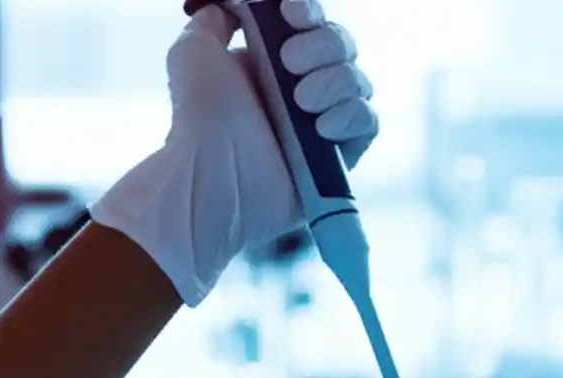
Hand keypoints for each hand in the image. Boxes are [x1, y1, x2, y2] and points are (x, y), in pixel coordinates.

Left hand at [89, 0, 377, 305]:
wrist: (211, 174)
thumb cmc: (198, 118)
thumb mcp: (194, 51)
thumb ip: (218, 17)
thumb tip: (238, 3)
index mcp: (271, 59)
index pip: (310, 21)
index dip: (308, 11)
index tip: (291, 14)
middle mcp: (302, 87)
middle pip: (341, 44)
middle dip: (321, 45)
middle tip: (288, 64)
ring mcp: (323, 121)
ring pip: (358, 79)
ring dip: (333, 82)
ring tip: (300, 102)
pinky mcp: (340, 156)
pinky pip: (368, 121)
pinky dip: (350, 116)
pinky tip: (322, 127)